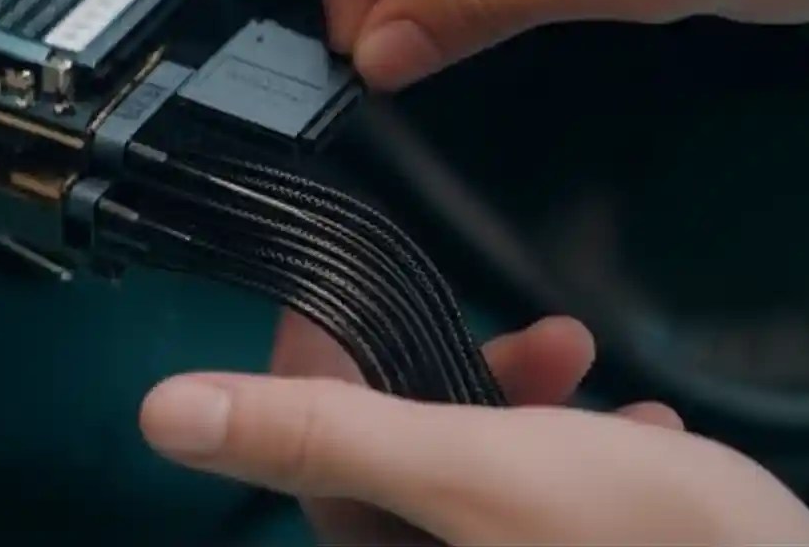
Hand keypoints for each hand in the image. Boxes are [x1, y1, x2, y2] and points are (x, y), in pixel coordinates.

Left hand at [139, 327, 808, 545]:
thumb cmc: (645, 543)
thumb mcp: (475, 472)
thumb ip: (326, 433)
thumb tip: (163, 412)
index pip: (308, 452)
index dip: (323, 359)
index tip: (356, 287)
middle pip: (401, 454)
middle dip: (460, 377)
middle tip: (535, 339)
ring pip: (481, 463)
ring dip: (527, 405)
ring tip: (592, 367)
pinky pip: (548, 493)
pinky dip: (582, 449)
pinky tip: (641, 433)